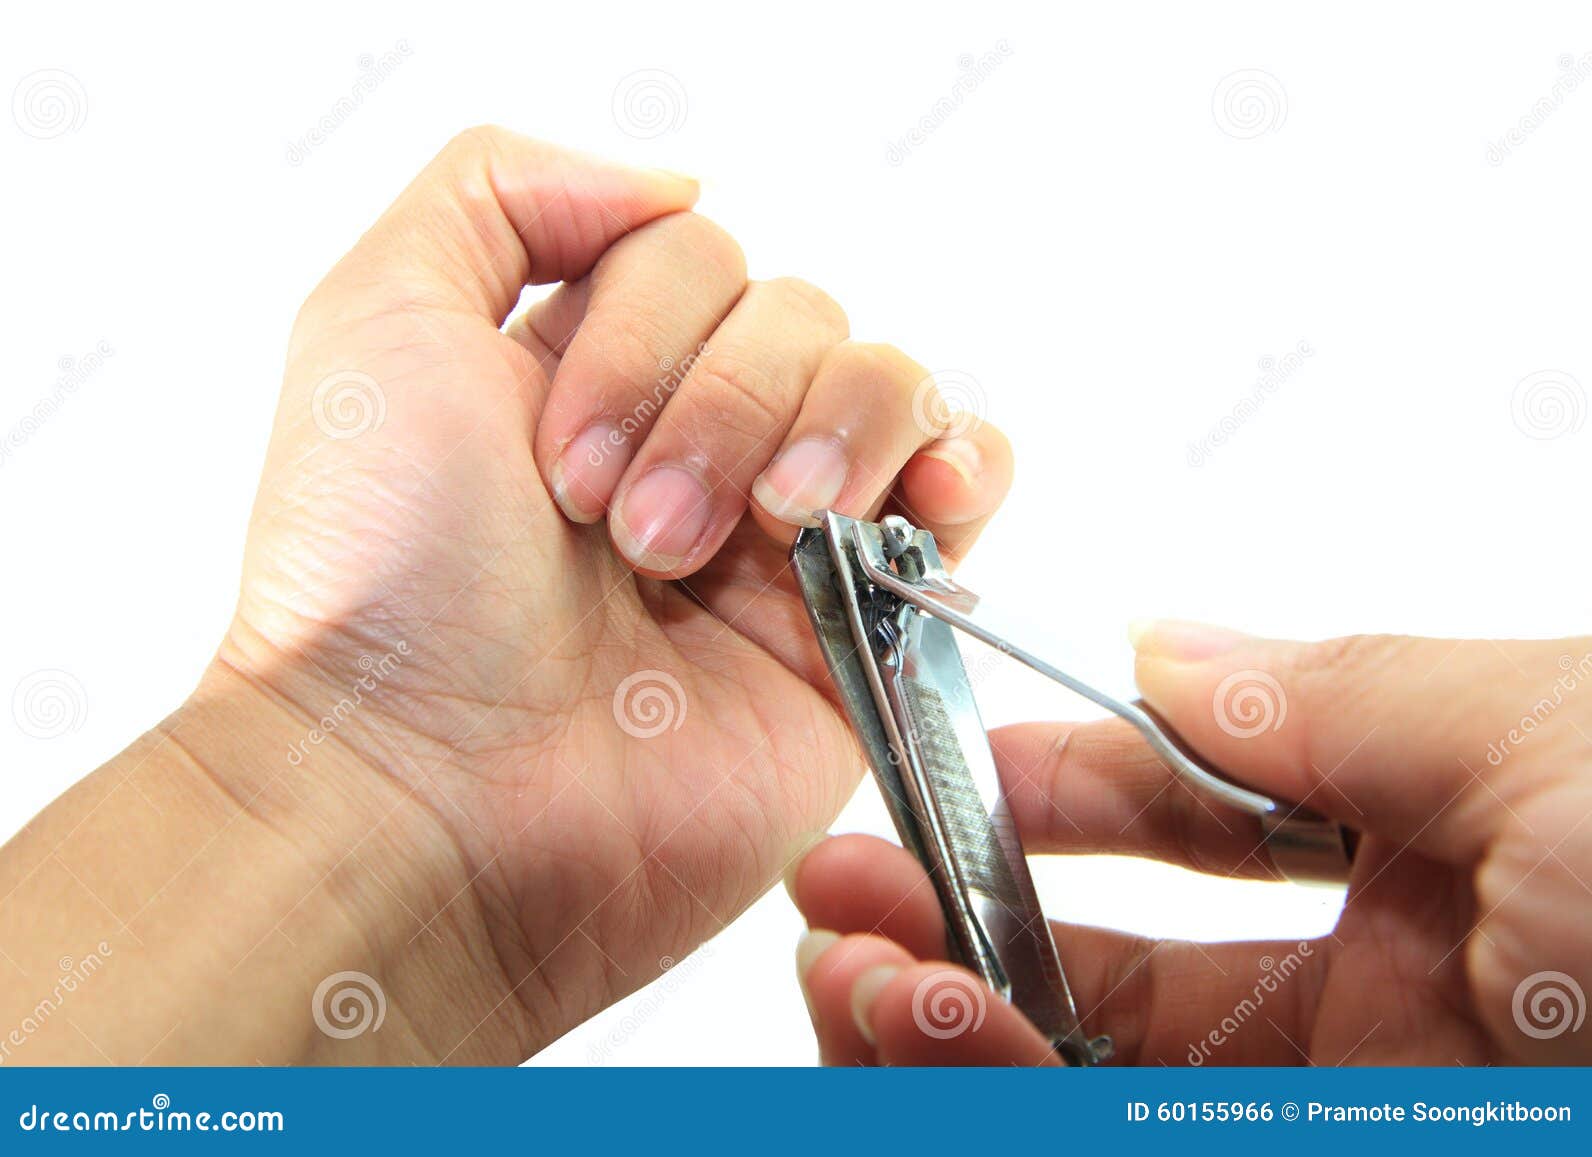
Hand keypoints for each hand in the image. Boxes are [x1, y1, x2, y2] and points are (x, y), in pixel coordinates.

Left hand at [216, 128, 1012, 1056]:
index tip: (558, 467)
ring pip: (887, 384)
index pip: (696, 253)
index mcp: (590, 374)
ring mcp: (782, 537)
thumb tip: (673, 183)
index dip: (646, 331)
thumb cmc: (383, 587)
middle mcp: (694, 443)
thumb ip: (503, 192)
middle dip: (720, 404)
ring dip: (819, 434)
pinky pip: (969, 489)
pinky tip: (917, 496)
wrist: (433, 806)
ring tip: (744, 541)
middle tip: (627, 534)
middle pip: (797, 313)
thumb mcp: (375, 321)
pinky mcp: (860, 629)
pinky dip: (964, 463)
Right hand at [789, 624, 1591, 1064]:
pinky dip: (1026, 1097)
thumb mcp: (1564, 738)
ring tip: (867, 982)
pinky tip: (950, 1054)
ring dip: (959, 1027)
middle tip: (846, 899)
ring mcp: (1357, 1099)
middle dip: (962, 923)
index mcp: (1436, 858)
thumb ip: (1344, 697)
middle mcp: (1386, 1004)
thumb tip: (1160, 640)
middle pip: (1115, 973)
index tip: (923, 774)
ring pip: (1102, 1077)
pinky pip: (1149, 1131)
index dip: (1046, 796)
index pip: (1189, 821)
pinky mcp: (1333, 1150)